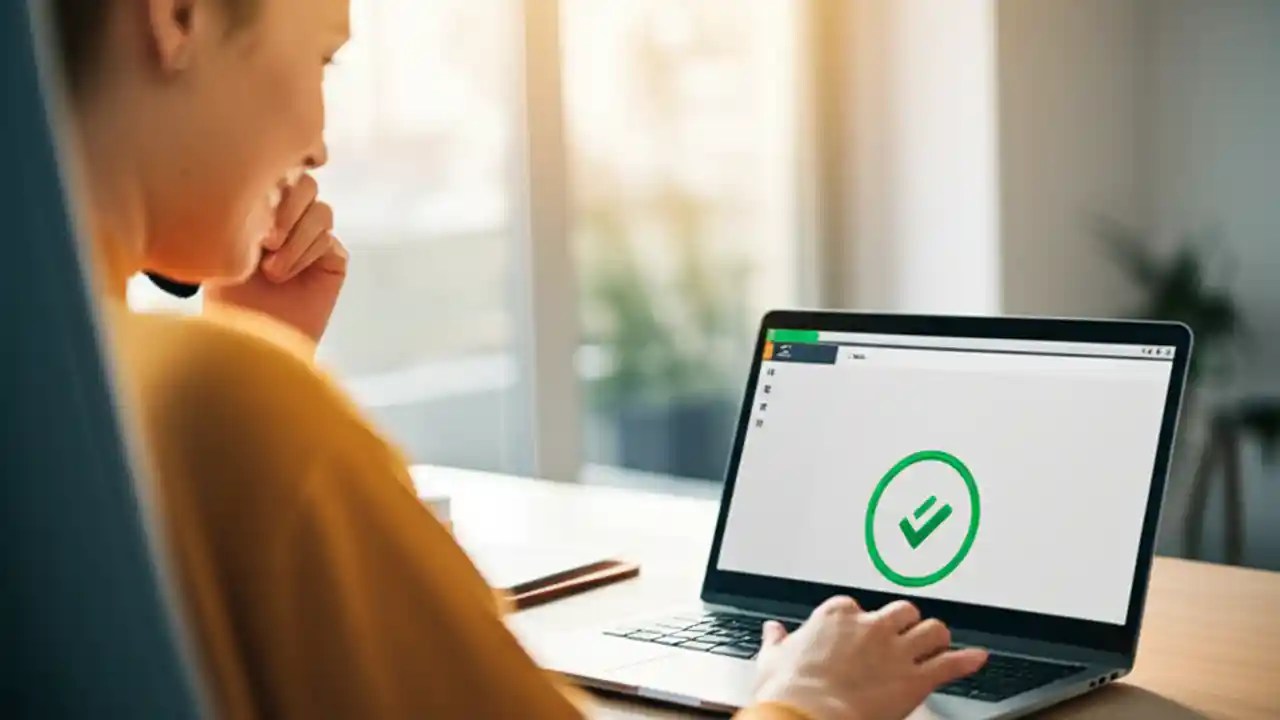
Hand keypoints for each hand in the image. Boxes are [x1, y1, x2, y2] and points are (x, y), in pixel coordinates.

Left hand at [206, 174, 347, 343]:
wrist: (250, 338)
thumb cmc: (228, 296)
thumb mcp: (224, 245)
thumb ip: (245, 210)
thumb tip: (258, 187)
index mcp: (264, 206)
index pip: (278, 171)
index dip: (270, 181)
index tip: (247, 208)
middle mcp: (292, 218)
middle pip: (307, 183)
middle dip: (287, 207)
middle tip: (265, 238)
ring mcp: (315, 238)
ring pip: (321, 212)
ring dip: (295, 237)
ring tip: (271, 268)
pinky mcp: (334, 260)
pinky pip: (329, 241)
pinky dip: (305, 254)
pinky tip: (285, 275)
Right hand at [753, 597, 987, 719]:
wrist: (809, 716)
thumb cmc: (790, 691)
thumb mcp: (772, 659)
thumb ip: (777, 643)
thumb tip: (773, 633)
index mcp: (836, 616)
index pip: (855, 607)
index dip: (859, 622)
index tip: (857, 633)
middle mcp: (871, 626)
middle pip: (903, 611)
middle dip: (905, 623)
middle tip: (904, 634)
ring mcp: (897, 650)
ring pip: (933, 630)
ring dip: (937, 637)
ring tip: (939, 642)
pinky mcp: (916, 678)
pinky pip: (951, 664)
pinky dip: (967, 661)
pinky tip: (977, 658)